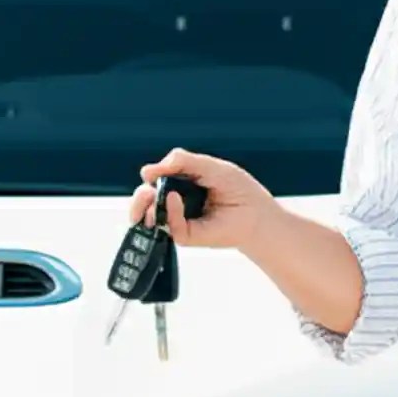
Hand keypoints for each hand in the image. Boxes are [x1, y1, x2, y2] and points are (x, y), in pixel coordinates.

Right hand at [128, 148, 279, 250]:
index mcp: (181, 182)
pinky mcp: (186, 235)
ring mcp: (179, 219)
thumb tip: (147, 170)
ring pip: (149, 216)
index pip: (155, 179)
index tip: (150, 173)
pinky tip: (174, 199)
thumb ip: (181, 162)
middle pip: (145, 200)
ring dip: (144, 205)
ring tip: (150, 196)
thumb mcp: (210, 166)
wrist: (257, 212)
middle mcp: (176, 202)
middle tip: (146, 190)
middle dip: (140, 196)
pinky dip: (169, 211)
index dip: (150, 175)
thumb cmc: (238, 188)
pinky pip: (169, 226)